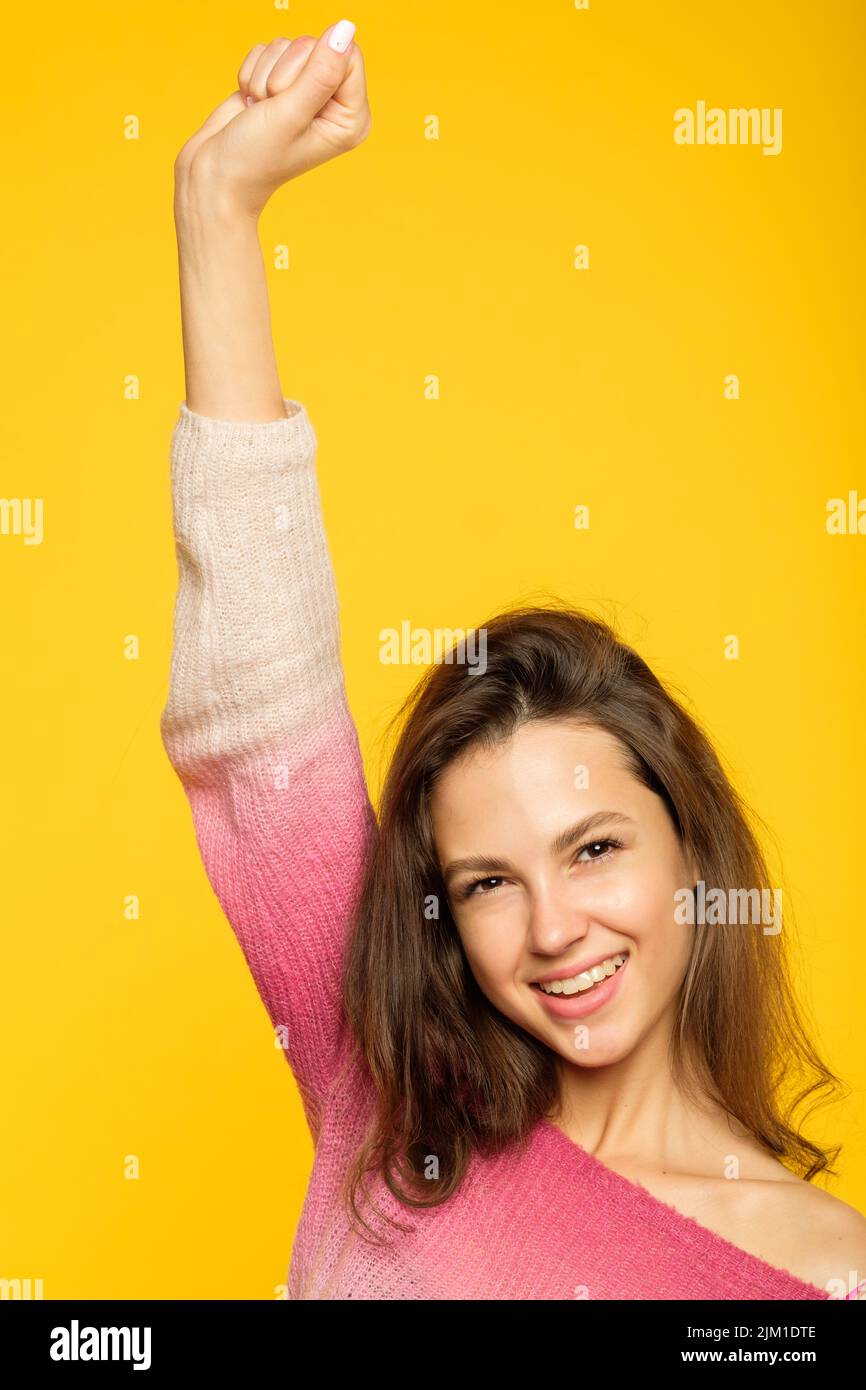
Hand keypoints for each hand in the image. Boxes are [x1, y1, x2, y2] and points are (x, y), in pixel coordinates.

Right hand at [175, 20, 370, 220]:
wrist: (215, 175)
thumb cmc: (255, 158)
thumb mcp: (291, 114)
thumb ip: (321, 71)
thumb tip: (345, 27)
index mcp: (350, 118)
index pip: (347, 54)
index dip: (313, 65)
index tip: (292, 98)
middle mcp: (333, 102)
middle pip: (315, 45)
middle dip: (283, 73)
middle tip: (273, 109)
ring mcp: (305, 90)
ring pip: (286, 45)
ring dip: (263, 76)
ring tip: (261, 111)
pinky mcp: (279, 81)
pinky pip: (266, 49)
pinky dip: (251, 74)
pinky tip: (251, 105)